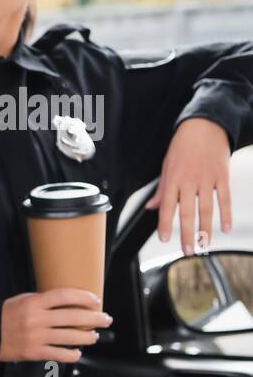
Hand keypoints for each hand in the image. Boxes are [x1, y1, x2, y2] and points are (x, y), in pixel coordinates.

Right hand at [0, 289, 111, 362]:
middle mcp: (37, 319)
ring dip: (87, 337)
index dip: (84, 298)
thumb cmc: (5, 315)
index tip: (96, 301)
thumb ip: (42, 301)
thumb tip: (68, 303)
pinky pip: (59, 354)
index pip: (65, 296)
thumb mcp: (21, 300)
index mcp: (34, 303)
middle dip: (95, 319)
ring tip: (94, 336)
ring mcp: (36, 337)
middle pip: (74, 317)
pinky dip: (72, 354)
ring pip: (70, 337)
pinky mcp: (34, 352)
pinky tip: (77, 352)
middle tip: (106, 319)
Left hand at [145, 117, 232, 254]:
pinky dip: (226, 213)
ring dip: (205, 228)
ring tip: (204, 244)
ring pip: (206, 208)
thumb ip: (161, 190)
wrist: (204, 126)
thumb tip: (150, 208)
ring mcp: (207, 179)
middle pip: (187, 212)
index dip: (165, 225)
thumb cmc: (183, 146)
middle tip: (187, 250)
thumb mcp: (166, 166)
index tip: (165, 239)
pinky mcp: (223, 175)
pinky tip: (225, 228)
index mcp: (173, 179)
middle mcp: (189, 181)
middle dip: (186, 233)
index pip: (167, 207)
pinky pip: (225, 198)